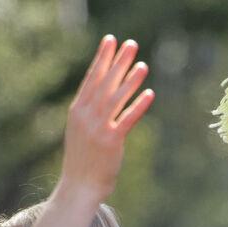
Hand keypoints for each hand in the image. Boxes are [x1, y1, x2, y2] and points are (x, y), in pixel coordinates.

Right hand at [58, 35, 153, 201]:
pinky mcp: (110, 141)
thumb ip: (90, 110)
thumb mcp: (80, 129)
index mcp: (77, 110)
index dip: (102, 58)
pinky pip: (127, 119)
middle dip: (118, 62)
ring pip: (116, 98)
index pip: (91, 78)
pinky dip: (138, 106)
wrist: (78, 186)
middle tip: (131, 43)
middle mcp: (86, 116)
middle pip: (104, 83)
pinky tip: (150, 94)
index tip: (110, 40)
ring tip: (143, 64)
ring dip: (130, 81)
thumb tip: (103, 89)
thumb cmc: (82, 157)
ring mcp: (97, 128)